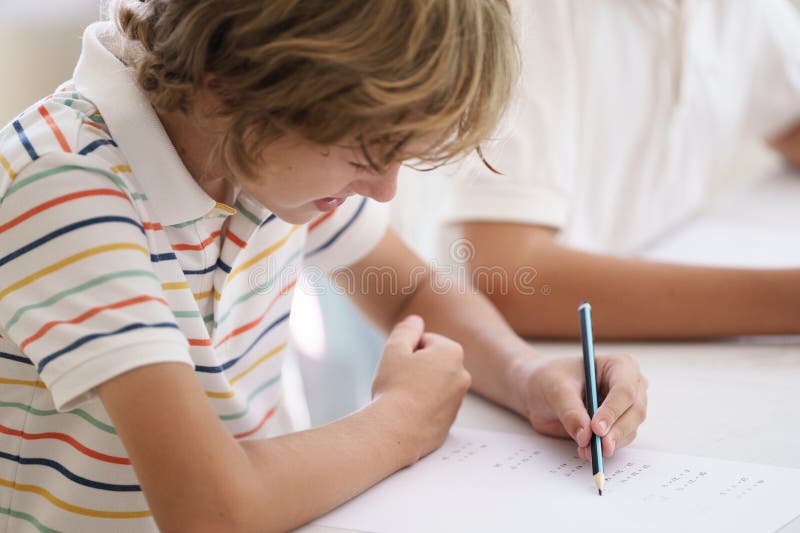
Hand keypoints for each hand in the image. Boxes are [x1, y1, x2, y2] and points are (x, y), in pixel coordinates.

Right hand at [371, 315, 471, 462]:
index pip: (425, 342)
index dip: (406, 351)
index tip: (399, 365)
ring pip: (433, 385)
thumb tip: (416, 321)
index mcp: (452, 353)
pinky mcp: (450, 422)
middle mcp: (462, 375)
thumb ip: (407, 329)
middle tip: (399, 380)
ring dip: (418, 387)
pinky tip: (407, 413)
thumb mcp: (395, 349)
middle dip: (415, 368)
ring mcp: (458, 401)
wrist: (395, 431)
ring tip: (402, 398)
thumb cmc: (395, 388)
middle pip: (432, 363)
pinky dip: (422, 407)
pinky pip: (433, 407)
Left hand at [513, 353, 647, 458]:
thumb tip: (586, 436)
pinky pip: (620, 440)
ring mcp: (626, 406)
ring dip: (610, 443)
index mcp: (618, 365)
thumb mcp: (556, 390)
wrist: (539, 392)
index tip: (597, 428)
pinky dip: (605, 448)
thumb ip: (571, 412)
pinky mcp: (618, 425)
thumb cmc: (549, 379)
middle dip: (616, 430)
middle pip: (635, 411)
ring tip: (587, 450)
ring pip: (630, 428)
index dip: (613, 410)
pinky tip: (587, 450)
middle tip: (599, 446)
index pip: (625, 389)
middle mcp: (629, 385)